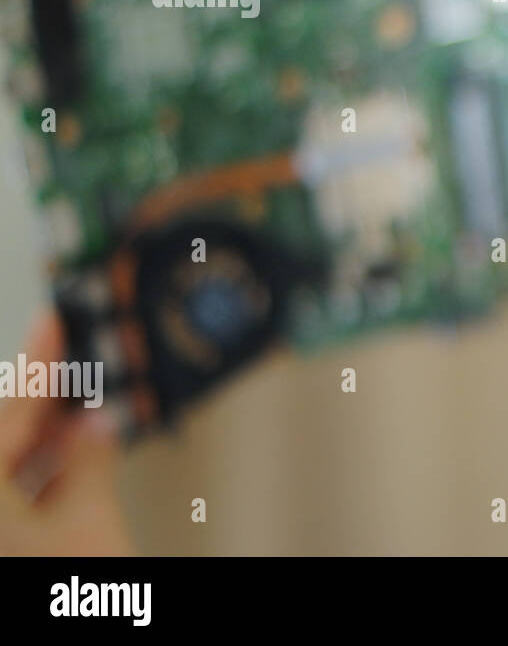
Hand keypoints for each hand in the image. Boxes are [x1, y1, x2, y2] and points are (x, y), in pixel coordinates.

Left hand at [0, 313, 133, 555]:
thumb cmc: (63, 586)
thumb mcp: (90, 518)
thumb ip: (92, 460)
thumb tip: (98, 426)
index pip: (9, 410)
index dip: (38, 360)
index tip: (54, 321)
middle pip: (7, 436)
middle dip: (47, 401)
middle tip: (78, 360)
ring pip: (11, 467)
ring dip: (52, 440)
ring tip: (90, 408)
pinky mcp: (4, 544)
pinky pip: (16, 498)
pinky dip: (48, 475)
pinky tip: (81, 456)